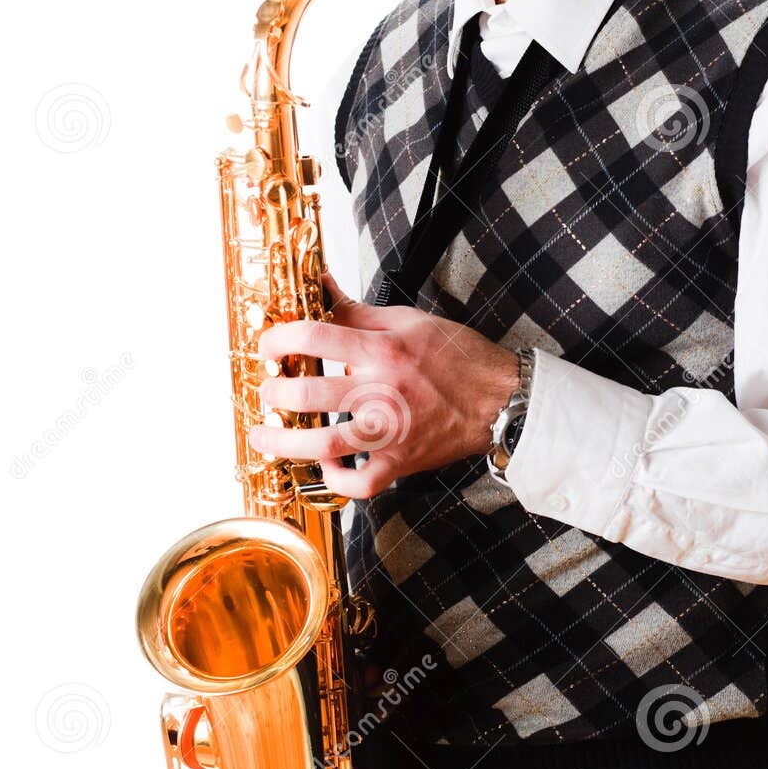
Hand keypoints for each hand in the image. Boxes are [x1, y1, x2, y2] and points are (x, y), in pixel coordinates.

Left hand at [247, 271, 519, 498]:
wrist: (501, 399)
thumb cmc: (458, 358)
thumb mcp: (408, 320)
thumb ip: (358, 310)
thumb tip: (321, 286)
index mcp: (382, 351)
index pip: (314, 337)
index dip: (279, 339)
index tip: (270, 346)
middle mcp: (382, 392)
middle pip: (307, 395)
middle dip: (274, 393)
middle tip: (268, 390)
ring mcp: (390, 432)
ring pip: (323, 446)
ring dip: (284, 443)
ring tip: (266, 436)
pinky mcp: (401, 462)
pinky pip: (360, 483)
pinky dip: (335, 479)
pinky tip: (324, 466)